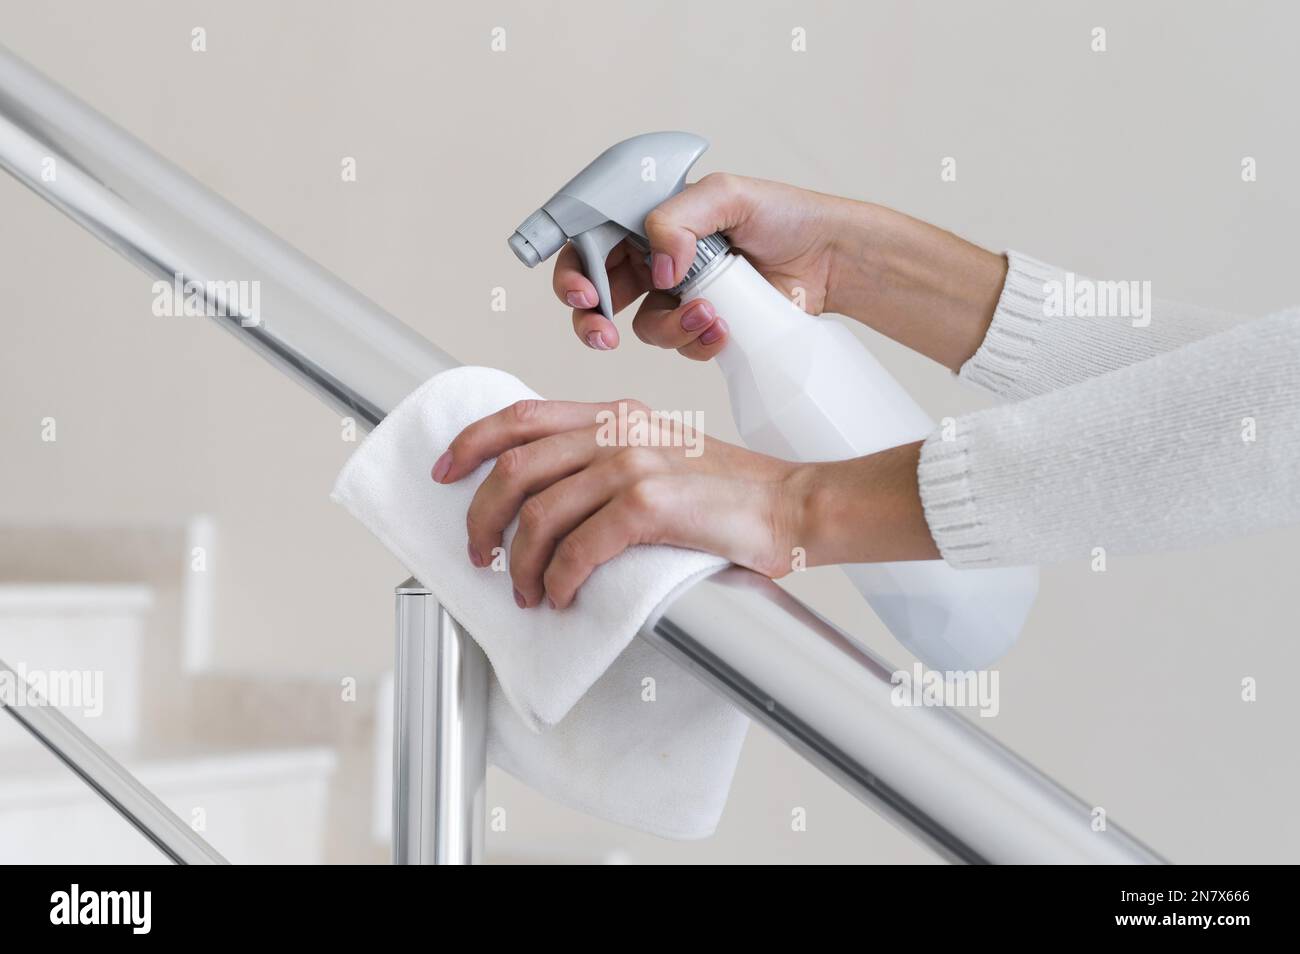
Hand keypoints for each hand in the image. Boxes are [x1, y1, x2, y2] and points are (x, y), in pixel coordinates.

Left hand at [432, 397, 808, 607]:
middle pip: (514, 468)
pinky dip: (560, 579)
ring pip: (539, 513)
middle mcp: (617, 430)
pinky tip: (563, 595)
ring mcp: (632, 462)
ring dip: (521, 562)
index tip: (444, 470)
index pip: (521, 416)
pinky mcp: (650, 503)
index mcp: (614, 414)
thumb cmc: (729, 491)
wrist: (790, 505)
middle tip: (479, 553)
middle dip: (482, 517)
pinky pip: (578, 548)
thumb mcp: (659, 452)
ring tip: (528, 590)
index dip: (471, 442)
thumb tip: (545, 498)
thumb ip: (606, 458)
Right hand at [554, 173, 851, 358]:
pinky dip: (698, 341)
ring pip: (643, 328)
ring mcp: (680, 299)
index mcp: (650, 223)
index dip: (574, 273)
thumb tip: (658, 265)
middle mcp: (656, 262)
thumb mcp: (728, 195)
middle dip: (593, 321)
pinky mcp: (705, 329)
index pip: (591, 244)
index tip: (584, 295)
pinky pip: (682, 346)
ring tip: (709, 312)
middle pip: (599, 297)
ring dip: (669, 327)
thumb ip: (679, 217)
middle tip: (604, 334)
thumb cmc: (784, 216)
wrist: (829, 259)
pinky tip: (725, 327)